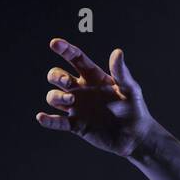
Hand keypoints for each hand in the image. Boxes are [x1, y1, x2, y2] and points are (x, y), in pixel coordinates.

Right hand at [36, 38, 154, 157]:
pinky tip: (42, 117)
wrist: (137, 136)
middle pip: (57, 76)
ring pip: (54, 97)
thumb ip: (121, 72)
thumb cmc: (135, 109)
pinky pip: (58, 122)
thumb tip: (117, 52)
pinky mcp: (77, 125)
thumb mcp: (130, 89)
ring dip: (56, 96)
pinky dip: (48, 120)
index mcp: (93, 77)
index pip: (75, 58)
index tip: (55, 43)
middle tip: (67, 82)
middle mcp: (81, 90)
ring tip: (70, 101)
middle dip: (57, 76)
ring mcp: (77, 108)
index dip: (64, 49)